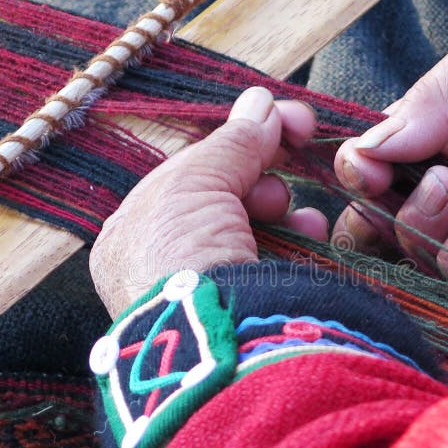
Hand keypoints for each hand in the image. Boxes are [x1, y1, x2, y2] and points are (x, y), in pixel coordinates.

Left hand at [90, 87, 322, 316]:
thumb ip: (230, 142)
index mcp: (134, 233)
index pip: (192, 173)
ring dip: (286, 212)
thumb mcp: (195, 182)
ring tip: (306, 217)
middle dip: (263, 176)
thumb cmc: (180, 257)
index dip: (236, 143)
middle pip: (225, 201)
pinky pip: (275, 265)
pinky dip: (297, 246)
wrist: (208, 344)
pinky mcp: (245, 313)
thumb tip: (261, 104)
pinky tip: (313, 237)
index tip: (283, 121)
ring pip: (254, 234)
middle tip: (296, 154)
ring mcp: (205, 294)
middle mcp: (164, 265)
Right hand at [333, 1, 447, 283]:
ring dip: (423, 229)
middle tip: (409, 184)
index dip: (360, 175)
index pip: (376, 168)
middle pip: (386, 220)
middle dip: (379, 212)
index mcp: (437, 135)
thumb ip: (427, 101)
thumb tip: (365, 148)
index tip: (366, 167)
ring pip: (421, 252)